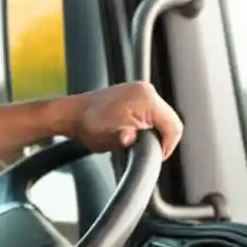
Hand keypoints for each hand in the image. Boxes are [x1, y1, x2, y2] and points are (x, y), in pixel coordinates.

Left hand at [64, 81, 183, 159]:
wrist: (73, 114)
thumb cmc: (88, 125)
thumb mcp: (108, 138)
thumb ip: (124, 139)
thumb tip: (130, 138)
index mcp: (145, 99)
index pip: (173, 126)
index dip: (168, 146)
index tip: (158, 156)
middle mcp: (146, 90)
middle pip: (171, 121)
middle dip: (164, 139)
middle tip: (150, 153)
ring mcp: (142, 90)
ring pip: (163, 117)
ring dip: (157, 132)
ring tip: (142, 144)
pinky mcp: (136, 93)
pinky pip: (154, 112)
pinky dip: (151, 125)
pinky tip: (138, 133)